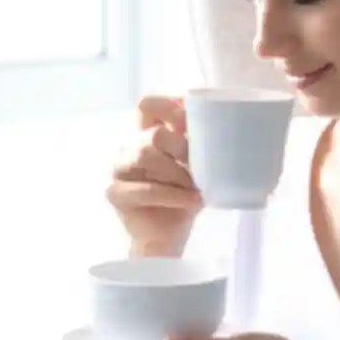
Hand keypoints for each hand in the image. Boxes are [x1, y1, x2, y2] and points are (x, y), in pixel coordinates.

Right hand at [107, 95, 201, 256]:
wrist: (169, 234)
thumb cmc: (186, 196)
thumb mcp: (200, 168)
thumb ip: (201, 147)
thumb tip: (224, 130)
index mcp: (149, 134)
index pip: (148, 105)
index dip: (170, 107)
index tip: (192, 123)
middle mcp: (131, 146)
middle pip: (153, 133)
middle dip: (182, 148)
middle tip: (200, 167)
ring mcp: (120, 168)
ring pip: (145, 155)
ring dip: (177, 173)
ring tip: (195, 187)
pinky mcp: (115, 192)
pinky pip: (146, 189)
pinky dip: (174, 195)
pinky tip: (192, 200)